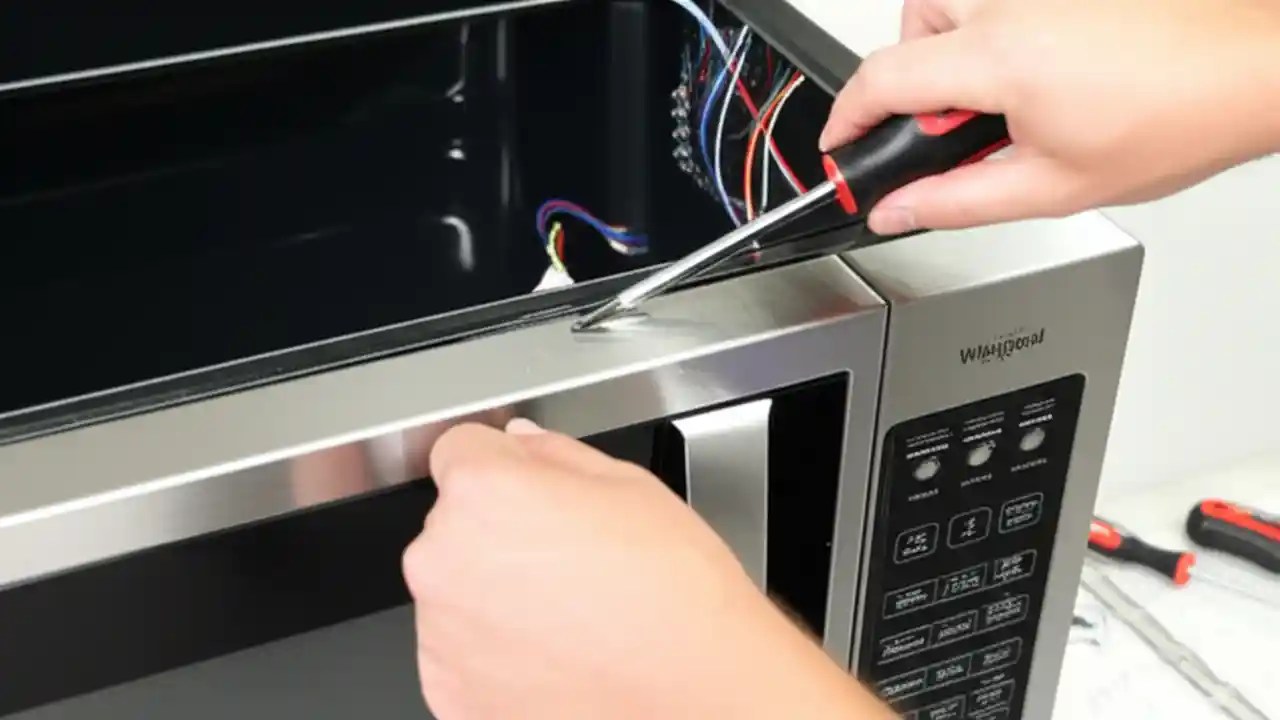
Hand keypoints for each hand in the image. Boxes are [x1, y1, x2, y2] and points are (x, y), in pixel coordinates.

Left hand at [402, 419, 889, 719]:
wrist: (697, 696)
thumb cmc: (674, 594)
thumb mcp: (629, 485)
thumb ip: (555, 453)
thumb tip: (522, 444)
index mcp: (483, 492)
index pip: (459, 449)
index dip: (501, 463)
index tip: (526, 486)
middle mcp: (442, 559)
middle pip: (453, 525)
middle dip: (497, 532)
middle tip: (566, 558)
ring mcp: (439, 634)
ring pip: (455, 591)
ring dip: (493, 596)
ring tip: (568, 613)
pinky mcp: (449, 693)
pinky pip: (458, 656)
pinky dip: (494, 655)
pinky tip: (556, 654)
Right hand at [820, 0, 1279, 234]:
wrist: (1254, 68)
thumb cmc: (1178, 118)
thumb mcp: (1053, 186)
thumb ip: (955, 202)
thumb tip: (894, 210)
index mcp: (1000, 55)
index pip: (882, 80)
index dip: (846, 121)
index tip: (841, 148)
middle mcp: (1012, 1)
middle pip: (911, 27)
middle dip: (914, 80)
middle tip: (954, 125)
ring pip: (954, 3)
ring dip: (955, 48)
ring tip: (1004, 95)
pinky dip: (998, 27)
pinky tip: (1044, 64)